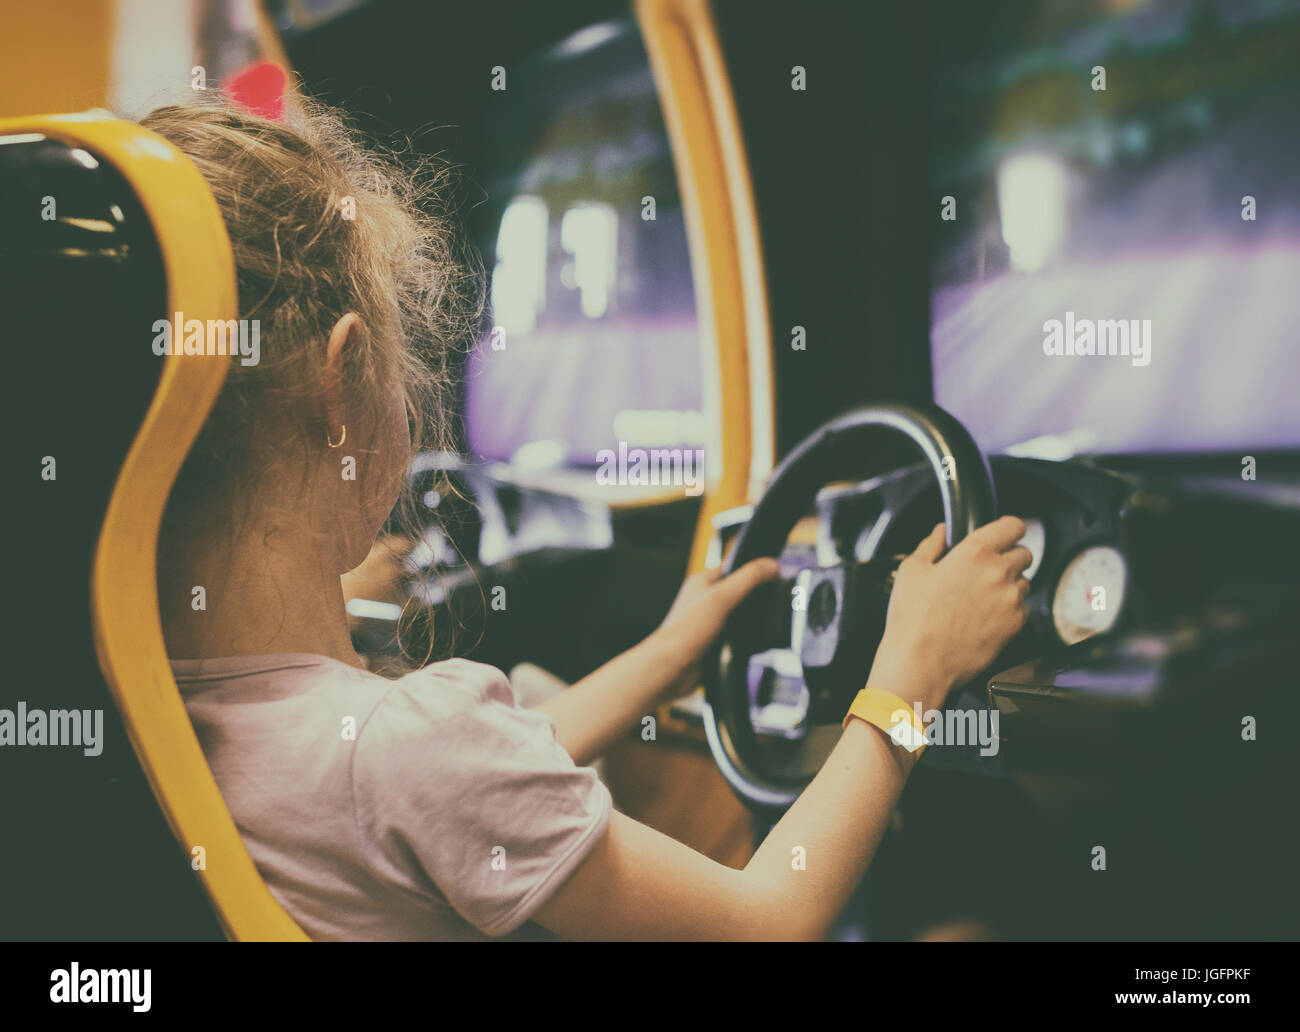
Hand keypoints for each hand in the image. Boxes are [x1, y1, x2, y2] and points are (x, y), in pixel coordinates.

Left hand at [651, 558, 782, 699]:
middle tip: (769, 601)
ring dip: (751, 619)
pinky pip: (737, 634)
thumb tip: (771, 565)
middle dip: (756, 597)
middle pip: (740, 591)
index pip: (735, 567)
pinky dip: (746, 637)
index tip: (774, 575)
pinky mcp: (715, 640)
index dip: (754, 570)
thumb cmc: (684, 633)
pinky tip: (750, 640)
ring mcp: (710, 620)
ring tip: (760, 621)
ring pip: (740, 614)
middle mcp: (705, 599)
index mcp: (703, 582)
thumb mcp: (721, 598)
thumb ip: (748, 579)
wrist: (672, 669)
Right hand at [870, 516, 1031, 709]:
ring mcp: (1011, 599)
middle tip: (986, 572)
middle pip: (1024, 554)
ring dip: (1009, 586)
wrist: (922, 662)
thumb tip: (941, 532)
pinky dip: (1010, 610)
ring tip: (982, 599)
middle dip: (1008, 559)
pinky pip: (1023, 609)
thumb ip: (931, 544)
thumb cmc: (913, 619)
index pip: (1013, 526)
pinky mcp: (1017, 624)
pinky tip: (985, 618)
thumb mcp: (911, 570)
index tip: (1004, 536)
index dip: (1008, 529)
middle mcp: (999, 572)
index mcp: (975, 552)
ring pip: (1024, 582)